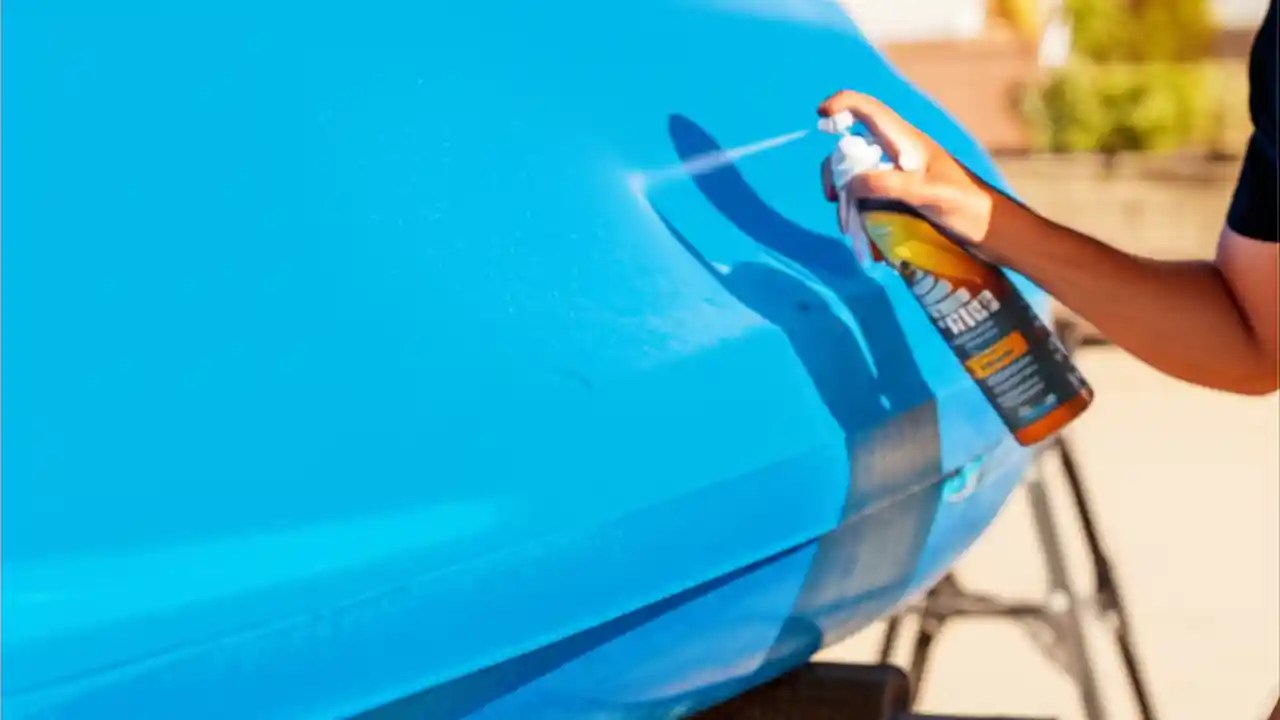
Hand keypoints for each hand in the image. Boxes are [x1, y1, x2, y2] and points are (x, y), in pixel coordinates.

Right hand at [817, 90, 1022, 262]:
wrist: (995, 233)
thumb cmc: (968, 207)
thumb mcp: (927, 194)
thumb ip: (887, 184)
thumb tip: (849, 182)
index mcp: (906, 143)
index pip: (868, 110)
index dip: (842, 104)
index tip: (820, 117)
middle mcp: (899, 156)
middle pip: (852, 150)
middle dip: (835, 173)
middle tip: (833, 200)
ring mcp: (900, 178)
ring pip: (857, 181)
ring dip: (848, 204)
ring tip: (853, 230)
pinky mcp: (903, 200)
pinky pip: (871, 203)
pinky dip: (863, 219)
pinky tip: (871, 244)